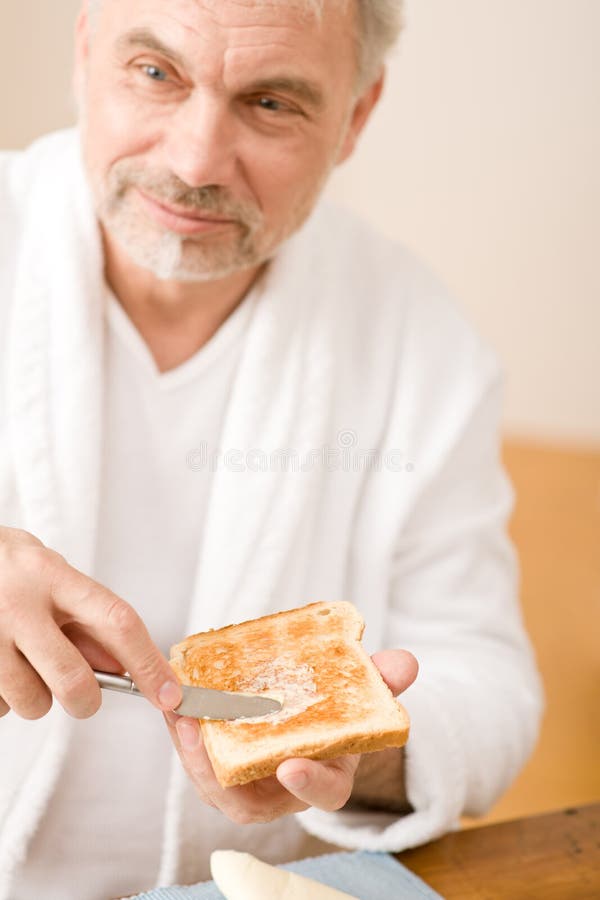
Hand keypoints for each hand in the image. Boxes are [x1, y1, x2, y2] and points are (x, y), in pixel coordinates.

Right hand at [0, 527, 181, 719]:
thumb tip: (122, 668)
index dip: (148, 664)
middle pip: (74, 679)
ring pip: (32, 703)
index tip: (169, 695)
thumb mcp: (50, 576)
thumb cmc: (8, 570)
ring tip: (22, 664)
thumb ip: (85, 617)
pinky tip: (0, 666)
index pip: (117, 621)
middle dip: (86, 701)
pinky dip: (4, 698)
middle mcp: (19, 603)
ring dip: (36, 699)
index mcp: (53, 575)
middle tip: (81, 694)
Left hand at [164, 648, 417, 823]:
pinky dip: (185, 734)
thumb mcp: (361, 690)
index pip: (325, 793)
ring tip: (180, 716)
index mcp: (329, 773)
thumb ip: (380, 678)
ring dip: (193, 753)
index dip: (309, 784)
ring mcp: (251, 782)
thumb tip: (406, 663)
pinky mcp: (223, 765)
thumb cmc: (337, 707)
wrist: (309, 708)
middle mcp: (285, 789)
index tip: (291, 766)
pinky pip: (201, 759)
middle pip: (249, 800)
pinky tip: (175, 704)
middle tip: (201, 733)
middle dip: (219, 773)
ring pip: (216, 783)